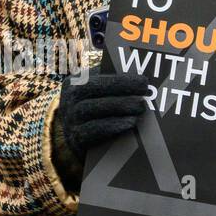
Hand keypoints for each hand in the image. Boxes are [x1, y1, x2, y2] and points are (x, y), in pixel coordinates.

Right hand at [51, 73, 147, 188]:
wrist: (74, 138)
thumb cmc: (93, 111)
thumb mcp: (95, 95)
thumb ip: (111, 85)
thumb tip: (138, 79)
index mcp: (74, 83)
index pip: (97, 76)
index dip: (119, 78)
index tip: (143, 81)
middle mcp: (69, 99)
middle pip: (92, 89)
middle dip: (121, 89)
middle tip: (146, 93)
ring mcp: (70, 119)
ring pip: (92, 108)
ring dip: (119, 106)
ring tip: (141, 107)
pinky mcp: (75, 138)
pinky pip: (93, 130)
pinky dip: (113, 125)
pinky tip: (131, 123)